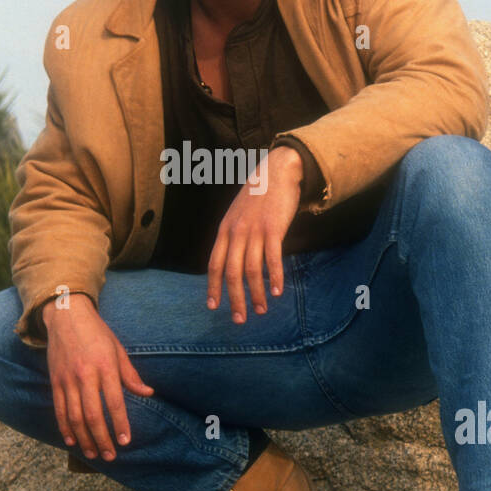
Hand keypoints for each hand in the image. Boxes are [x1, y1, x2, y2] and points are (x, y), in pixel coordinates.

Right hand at [43, 294, 153, 460]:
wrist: (66, 316)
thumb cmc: (97, 333)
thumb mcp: (118, 349)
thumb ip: (131, 375)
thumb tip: (148, 393)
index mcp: (106, 367)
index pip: (115, 402)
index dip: (120, 424)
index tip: (125, 441)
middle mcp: (85, 375)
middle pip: (93, 415)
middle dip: (102, 439)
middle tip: (110, 455)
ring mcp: (67, 379)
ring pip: (74, 416)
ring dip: (84, 438)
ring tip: (93, 453)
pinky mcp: (55, 381)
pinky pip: (59, 409)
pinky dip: (65, 428)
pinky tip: (72, 441)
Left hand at [206, 146, 302, 321]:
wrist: (277, 171)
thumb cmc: (259, 195)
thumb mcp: (237, 214)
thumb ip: (233, 235)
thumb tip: (232, 259)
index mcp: (225, 230)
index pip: (214, 264)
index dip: (213, 287)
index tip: (213, 306)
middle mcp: (236, 232)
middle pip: (231, 272)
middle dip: (234, 298)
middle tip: (239, 319)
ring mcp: (254, 230)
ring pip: (251, 270)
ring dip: (256, 294)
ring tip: (261, 310)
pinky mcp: (273, 228)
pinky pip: (273, 258)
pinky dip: (275, 277)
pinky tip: (277, 292)